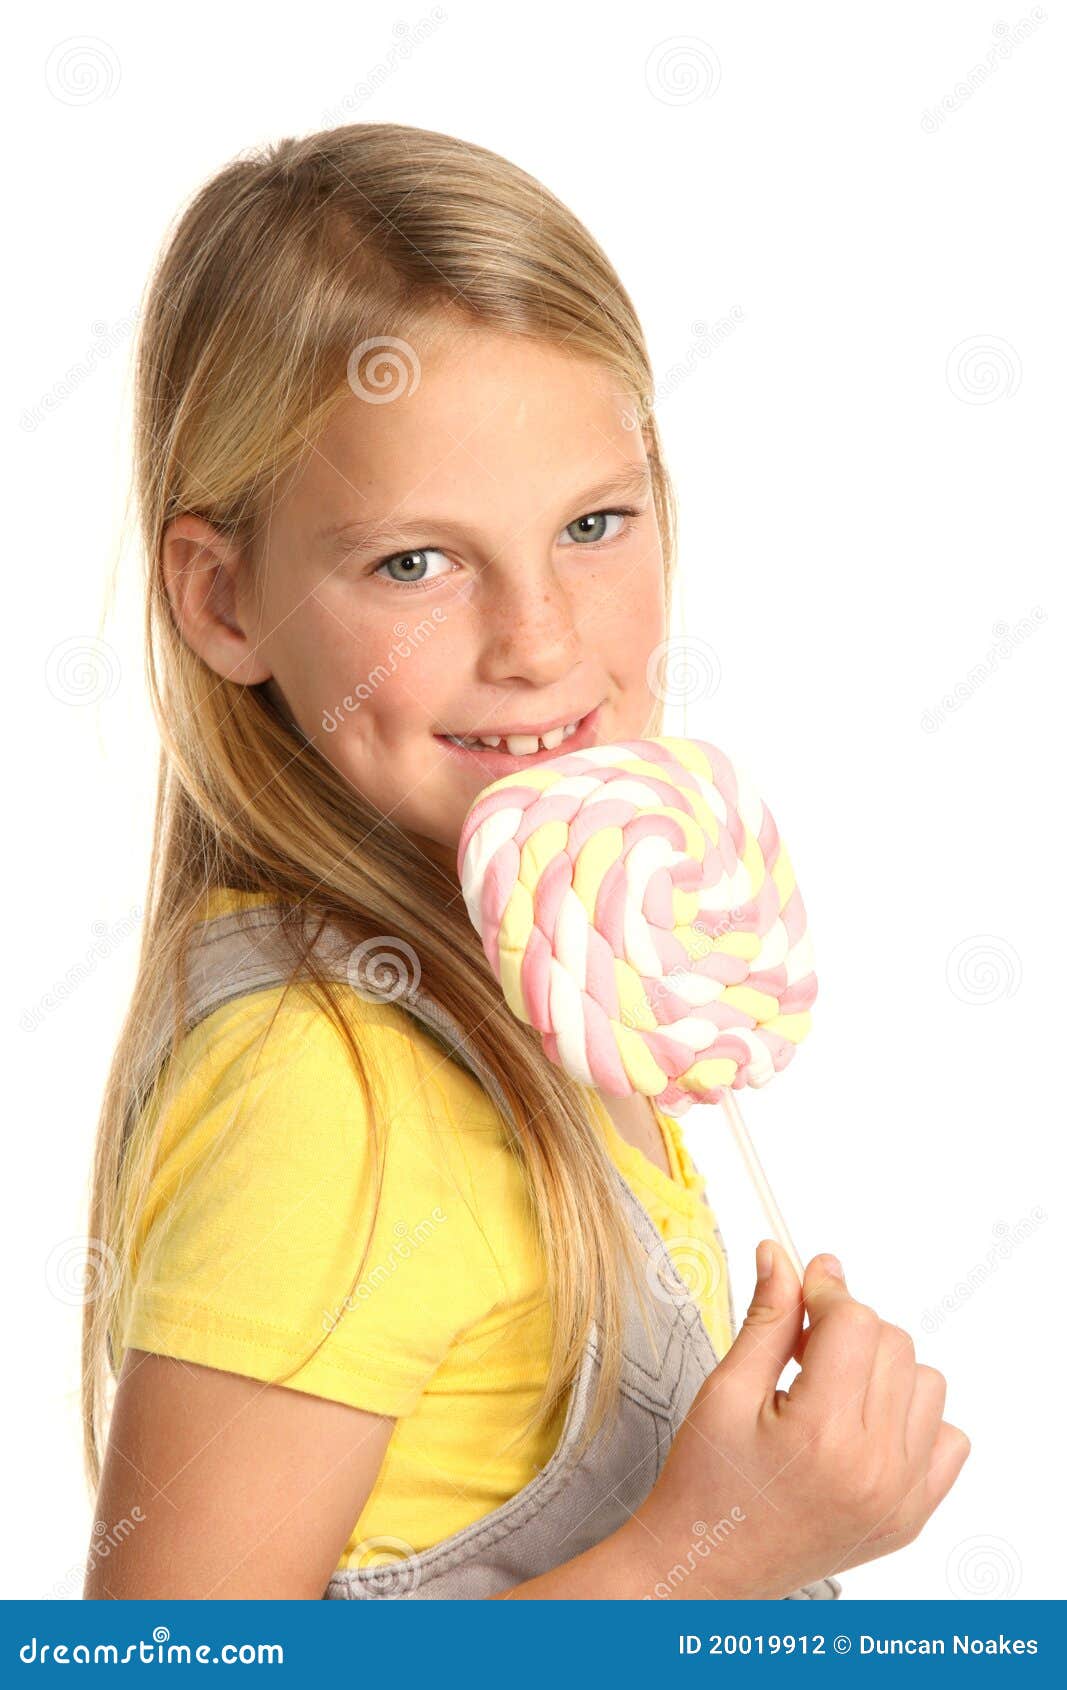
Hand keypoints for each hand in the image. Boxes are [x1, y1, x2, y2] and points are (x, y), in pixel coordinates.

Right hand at [627, 1241, 970, 1598]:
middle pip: (893, 1345)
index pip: (855, 1321)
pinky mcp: (911, 1518)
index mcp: (822, 1435)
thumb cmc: (706, 1481)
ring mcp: (901, 1498)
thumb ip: (766, 1319)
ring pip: (926, 1383)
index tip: (802, 1287)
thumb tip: (781, 1254)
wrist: (708, 1568)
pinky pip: (948, 1438)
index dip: (826, 1291)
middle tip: (802, 1346)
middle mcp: (875, 1469)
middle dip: (849, 1327)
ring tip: (831, 1389)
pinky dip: (913, 1419)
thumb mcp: (725, 1390)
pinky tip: (863, 1426)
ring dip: (883, 1369)